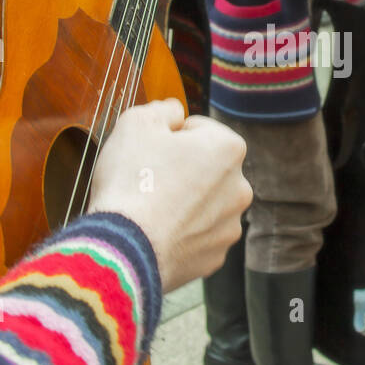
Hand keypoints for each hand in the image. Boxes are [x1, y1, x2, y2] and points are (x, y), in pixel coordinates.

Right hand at [86, 99, 251, 292]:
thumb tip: (174, 111)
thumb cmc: (131, 181)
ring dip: (182, 202)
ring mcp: (229, 225)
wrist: (123, 250)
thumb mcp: (136, 123)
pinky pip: (196, 236)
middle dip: (180, 169)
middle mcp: (240, 187)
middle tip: (146, 179)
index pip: (197, 129)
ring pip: (202, 203)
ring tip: (149, 209)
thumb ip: (162, 109)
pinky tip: (155, 233)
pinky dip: (179, 233)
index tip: (149, 151)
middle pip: (204, 167)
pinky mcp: (215, 256)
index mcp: (228, 148)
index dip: (167, 135)